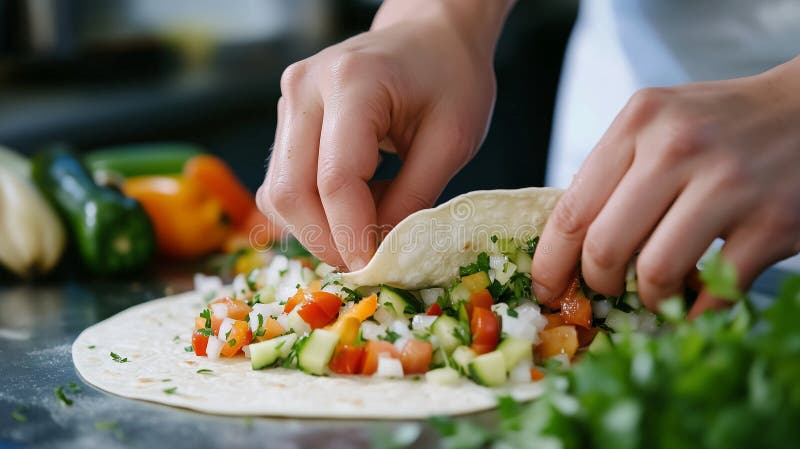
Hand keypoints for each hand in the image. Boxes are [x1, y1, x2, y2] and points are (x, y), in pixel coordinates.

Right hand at [257, 0, 511, 269]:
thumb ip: (414, 198)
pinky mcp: (286, 119)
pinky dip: (313, 211)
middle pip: (292, 192)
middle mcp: (306, 88)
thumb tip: (377, 253)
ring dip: (318, 229)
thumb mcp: (453, 140)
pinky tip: (354, 205)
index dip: (352, 236)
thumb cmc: (450, 78)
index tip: (375, 269)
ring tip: (370, 223)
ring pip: (279, 193)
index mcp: (353, 84)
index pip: (336, 179)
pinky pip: (284, 183)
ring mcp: (288, 101)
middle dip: (327, 241)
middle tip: (369, 262)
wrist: (429, 34)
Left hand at [532, 56, 799, 317]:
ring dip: (648, 298)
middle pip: (604, 247)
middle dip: (597, 284)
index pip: (571, 210)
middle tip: (605, 291)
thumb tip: (566, 244)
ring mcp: (728, 184)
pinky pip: (715, 289)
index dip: (551, 263)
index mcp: (639, 123)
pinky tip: (694, 301)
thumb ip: (613, 170)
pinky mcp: (772, 222)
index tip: (545, 289)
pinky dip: (696, 309)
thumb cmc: (722, 123)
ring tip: (655, 293)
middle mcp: (678, 148)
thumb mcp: (659, 124)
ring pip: (654, 272)